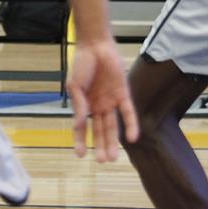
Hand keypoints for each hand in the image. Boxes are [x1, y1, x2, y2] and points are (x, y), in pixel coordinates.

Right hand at [67, 38, 139, 161]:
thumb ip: (79, 105)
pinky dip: (130, 125)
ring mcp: (110, 101)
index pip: (82, 128)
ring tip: (113, 157)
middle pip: (100, 130)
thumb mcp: (74, 86)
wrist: (95, 47)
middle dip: (101, 146)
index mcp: (83, 105)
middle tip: (103, 161)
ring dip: (113, 141)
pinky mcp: (123, 94)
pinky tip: (132, 138)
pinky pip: (128, 112)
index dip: (81, 141)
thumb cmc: (81, 65)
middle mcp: (98, 106)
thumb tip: (78, 123)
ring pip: (113, 126)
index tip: (80, 155)